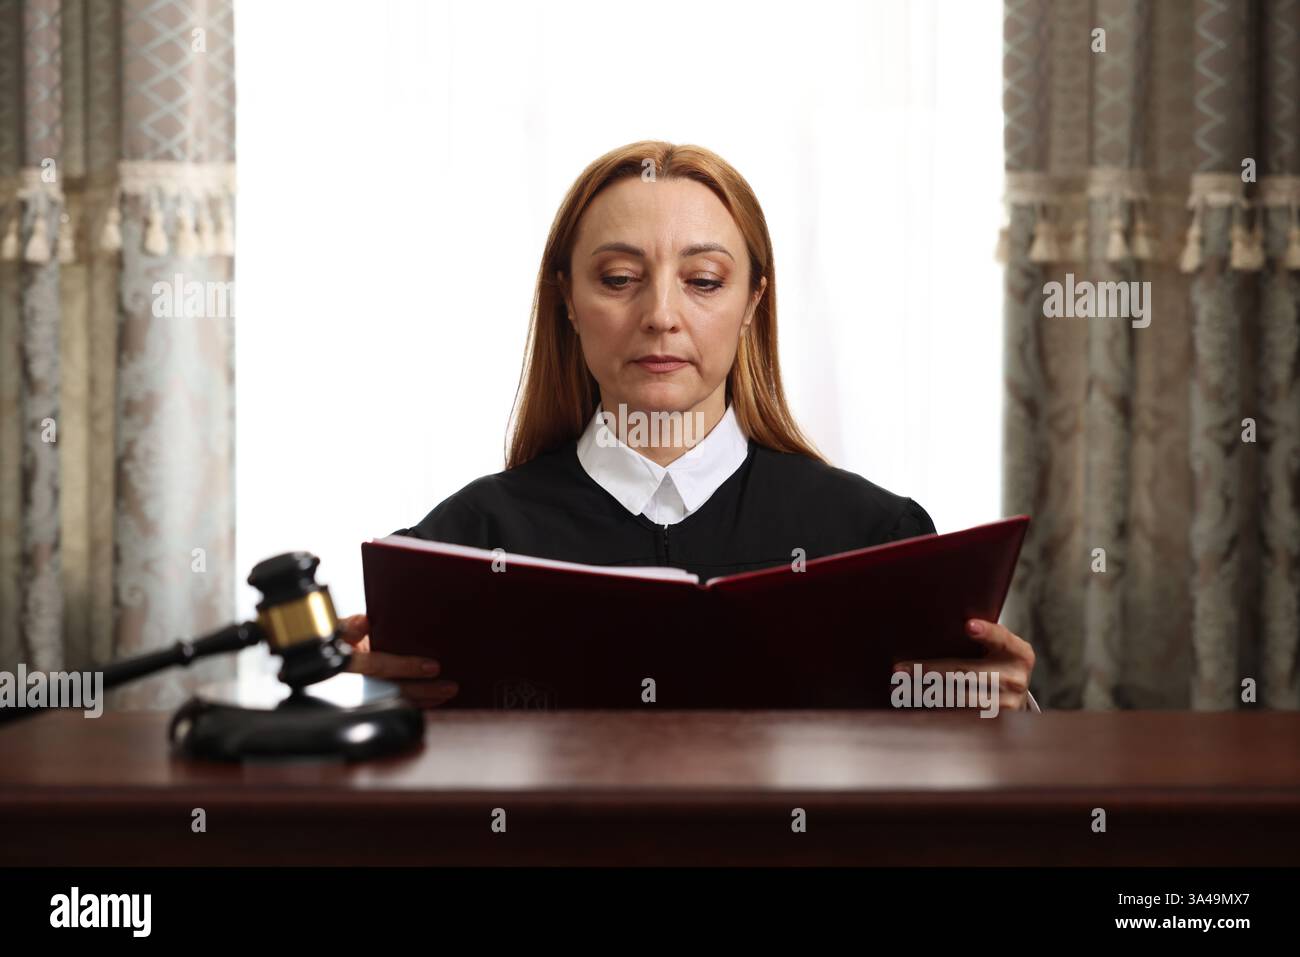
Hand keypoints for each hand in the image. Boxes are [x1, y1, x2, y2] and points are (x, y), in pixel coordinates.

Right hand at [338, 614, 458, 707]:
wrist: (327, 660)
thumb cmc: (338, 642)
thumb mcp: (337, 631)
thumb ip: (350, 627)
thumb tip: (364, 621)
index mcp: (347, 664)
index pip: (379, 666)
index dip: (406, 667)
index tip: (433, 667)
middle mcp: (355, 684)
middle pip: (392, 690)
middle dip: (422, 690)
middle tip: (449, 687)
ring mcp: (362, 696)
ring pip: (395, 702)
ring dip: (423, 700)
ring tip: (447, 693)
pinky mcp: (371, 702)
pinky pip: (395, 707)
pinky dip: (415, 704)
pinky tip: (434, 701)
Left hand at [894, 618, 1035, 711]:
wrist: (1014, 696)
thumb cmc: (995, 661)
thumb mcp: (997, 647)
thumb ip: (980, 636)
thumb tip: (935, 625)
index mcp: (1020, 653)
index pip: (1002, 638)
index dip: (987, 632)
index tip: (968, 625)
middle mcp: (1016, 679)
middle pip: (966, 672)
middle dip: (930, 670)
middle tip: (900, 670)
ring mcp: (1007, 703)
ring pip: (958, 697)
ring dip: (924, 692)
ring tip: (899, 687)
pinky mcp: (994, 722)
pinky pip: (958, 715)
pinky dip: (934, 708)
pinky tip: (914, 703)